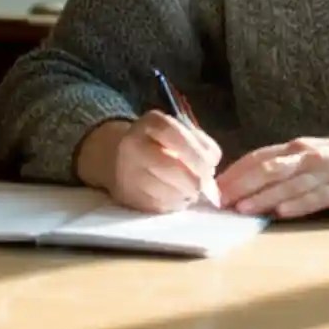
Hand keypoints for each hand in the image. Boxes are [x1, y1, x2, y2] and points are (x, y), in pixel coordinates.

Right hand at [77, 111, 221, 213]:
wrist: (117, 156)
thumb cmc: (159, 143)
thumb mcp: (177, 130)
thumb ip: (199, 143)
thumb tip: (211, 168)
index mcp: (149, 123)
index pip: (174, 135)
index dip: (196, 153)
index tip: (210, 166)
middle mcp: (132, 145)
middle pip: (169, 166)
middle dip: (194, 180)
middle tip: (204, 185)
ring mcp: (127, 172)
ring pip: (165, 190)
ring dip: (186, 195)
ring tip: (192, 191)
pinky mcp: (127, 195)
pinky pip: (158, 205)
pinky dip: (174, 204)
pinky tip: (178, 197)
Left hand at [216, 137, 328, 218]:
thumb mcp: (305, 157)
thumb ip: (279, 166)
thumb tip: (242, 184)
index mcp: (294, 148)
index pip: (258, 157)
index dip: (235, 172)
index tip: (214, 188)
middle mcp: (306, 156)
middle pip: (268, 169)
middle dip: (242, 185)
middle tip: (221, 201)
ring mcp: (324, 173)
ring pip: (289, 185)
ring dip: (264, 197)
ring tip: (242, 208)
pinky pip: (316, 198)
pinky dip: (298, 205)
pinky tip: (281, 213)